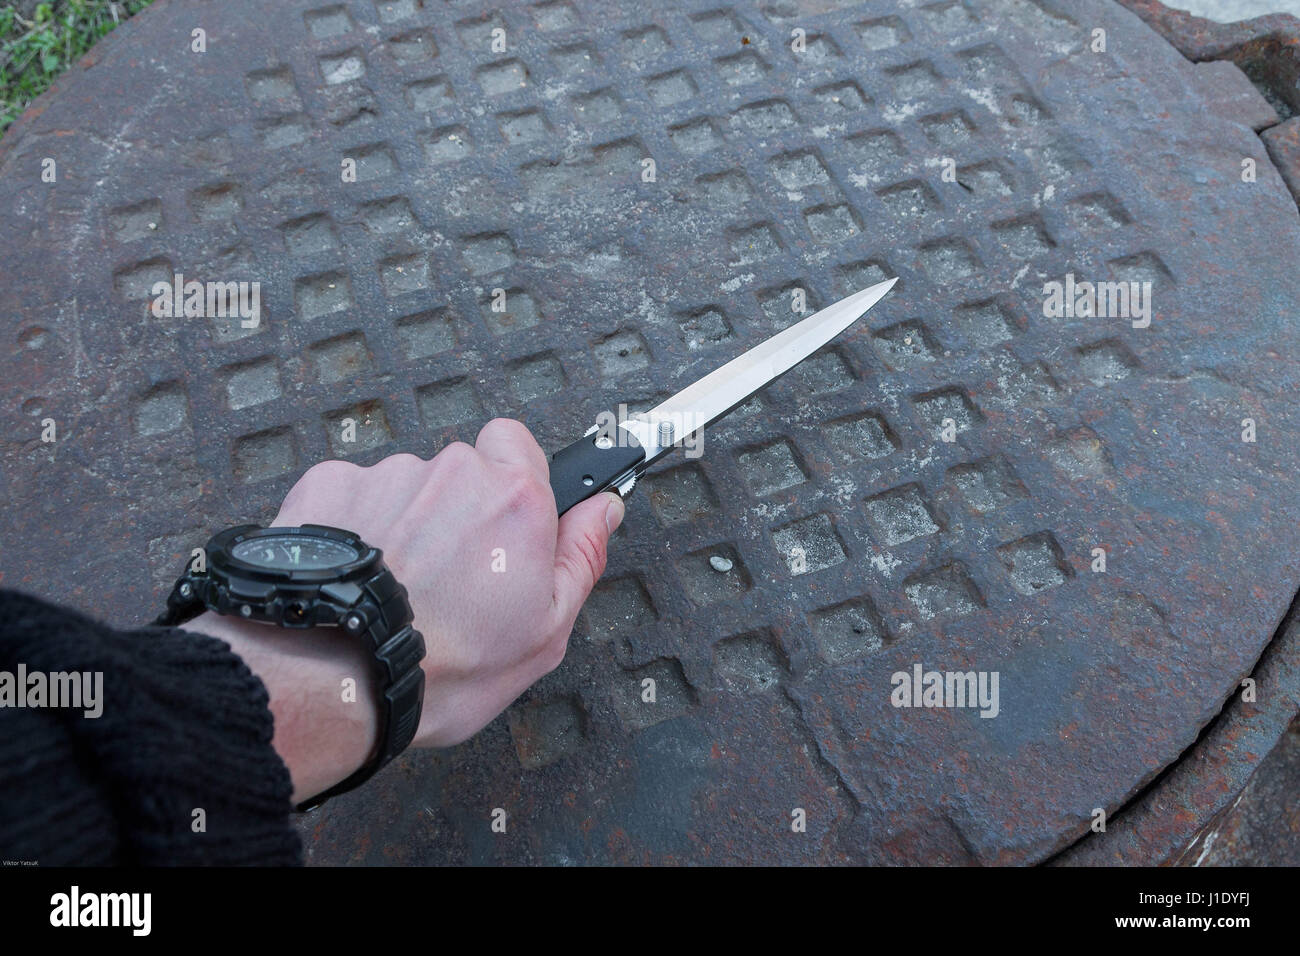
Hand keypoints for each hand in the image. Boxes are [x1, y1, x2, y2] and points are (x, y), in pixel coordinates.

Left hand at [187, 419, 623, 804]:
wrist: (337, 679)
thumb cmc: (442, 669)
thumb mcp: (545, 632)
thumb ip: (581, 557)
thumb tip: (603, 511)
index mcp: (514, 501)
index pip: (519, 443)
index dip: (513, 479)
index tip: (506, 521)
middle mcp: (453, 473)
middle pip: (461, 472)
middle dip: (458, 513)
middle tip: (450, 579)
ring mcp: (388, 476)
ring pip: (405, 487)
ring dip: (405, 524)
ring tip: (395, 590)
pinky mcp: (330, 486)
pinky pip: (352, 496)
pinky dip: (355, 528)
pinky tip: (357, 579)